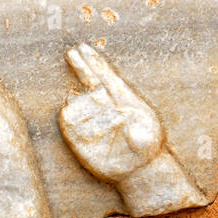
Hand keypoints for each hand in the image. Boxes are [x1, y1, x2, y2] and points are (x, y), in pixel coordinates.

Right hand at [58, 43, 163, 182]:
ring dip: (84, 107)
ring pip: (79, 103)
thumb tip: (128, 127)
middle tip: (72, 52)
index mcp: (124, 99)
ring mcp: (93, 119)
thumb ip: (141, 136)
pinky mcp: (81, 137)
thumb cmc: (147, 150)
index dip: (95, 63)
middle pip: (90, 80)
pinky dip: (71, 120)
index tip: (83, 49)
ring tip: (105, 126)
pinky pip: (68, 123)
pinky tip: (80, 126)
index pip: (105, 76)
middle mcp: (106, 106)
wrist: (138, 169)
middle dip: (82, 66)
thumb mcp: (149, 143)